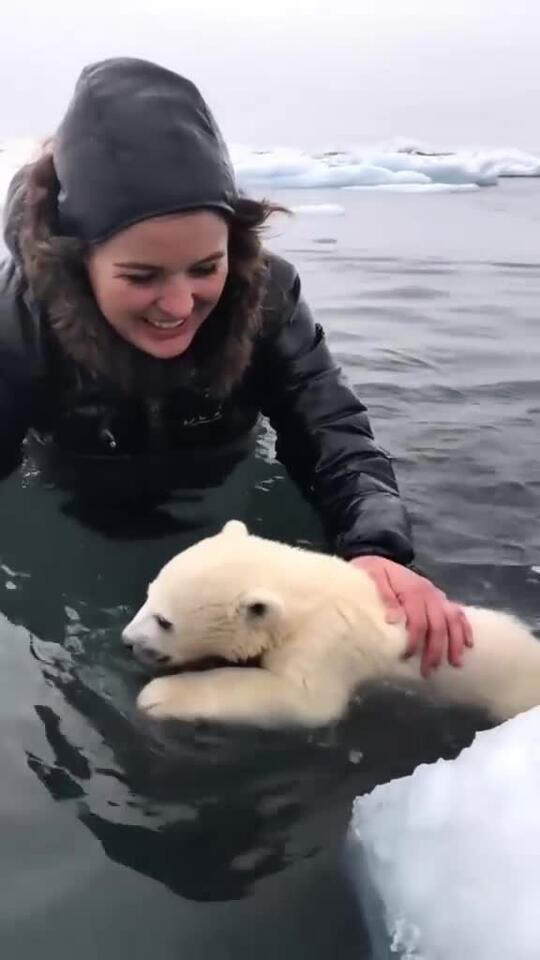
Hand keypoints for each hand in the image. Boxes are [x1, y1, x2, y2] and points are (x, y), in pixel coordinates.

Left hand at [350, 555, 472, 676]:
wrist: (378, 556)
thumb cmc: (372, 571)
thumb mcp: (372, 576)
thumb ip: (384, 595)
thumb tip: (393, 620)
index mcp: (413, 590)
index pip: (418, 621)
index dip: (414, 641)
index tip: (406, 658)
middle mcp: (430, 593)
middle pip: (438, 625)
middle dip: (435, 650)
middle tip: (428, 671)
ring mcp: (437, 595)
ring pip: (453, 621)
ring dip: (455, 643)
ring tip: (455, 664)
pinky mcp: (440, 597)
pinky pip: (458, 613)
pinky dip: (465, 628)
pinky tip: (468, 644)